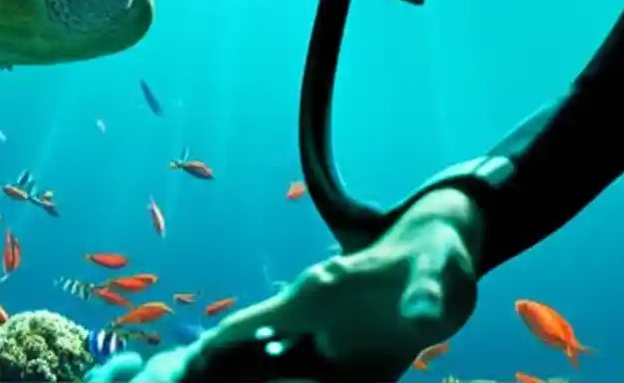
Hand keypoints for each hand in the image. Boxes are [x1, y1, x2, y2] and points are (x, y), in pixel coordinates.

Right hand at [84, 187, 484, 382]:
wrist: (444, 254)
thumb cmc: (435, 257)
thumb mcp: (437, 274)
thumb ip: (426, 296)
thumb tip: (425, 317)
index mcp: (315, 296)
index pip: (247, 324)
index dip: (212, 349)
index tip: (179, 374)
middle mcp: (309, 317)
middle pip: (244, 350)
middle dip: (213, 374)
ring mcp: (323, 337)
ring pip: (267, 368)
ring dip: (241, 381)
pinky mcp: (344, 357)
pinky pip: (300, 378)